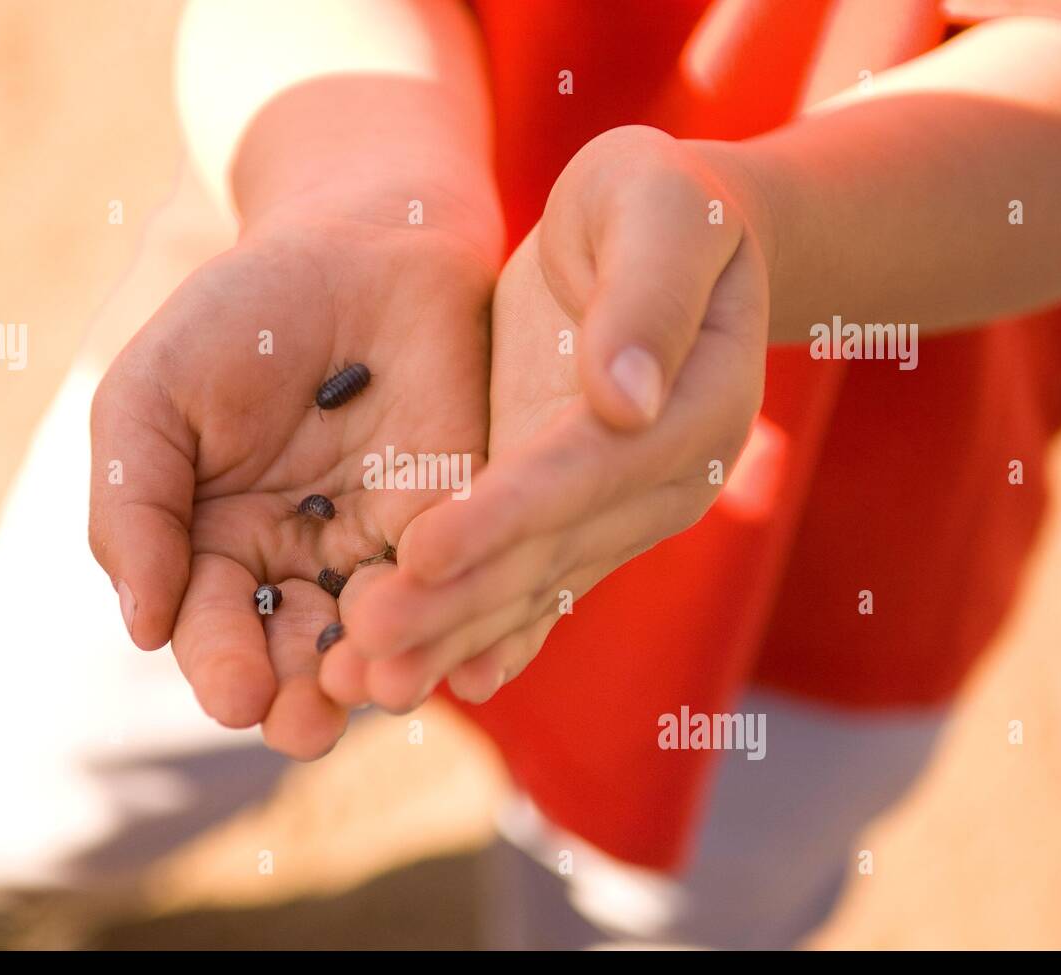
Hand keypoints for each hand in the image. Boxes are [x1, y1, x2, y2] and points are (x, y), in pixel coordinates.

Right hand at [89, 210, 492, 756]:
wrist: (361, 239)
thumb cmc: (241, 316)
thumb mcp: (151, 398)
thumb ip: (134, 507)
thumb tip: (140, 629)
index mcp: (218, 547)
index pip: (215, 629)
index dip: (223, 664)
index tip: (235, 694)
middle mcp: (302, 565)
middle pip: (299, 657)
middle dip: (300, 698)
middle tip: (304, 724)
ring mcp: (385, 547)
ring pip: (383, 638)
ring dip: (378, 674)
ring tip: (372, 692)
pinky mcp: (462, 518)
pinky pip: (459, 585)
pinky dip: (454, 622)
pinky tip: (453, 647)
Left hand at [323, 126, 770, 708]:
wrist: (666, 247)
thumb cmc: (657, 204)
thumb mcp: (658, 207)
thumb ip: (646, 292)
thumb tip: (623, 400)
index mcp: (693, 405)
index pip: (586, 468)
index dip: (507, 512)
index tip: (424, 549)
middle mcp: (664, 480)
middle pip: (551, 551)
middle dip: (457, 602)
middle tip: (367, 650)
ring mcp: (624, 510)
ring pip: (533, 584)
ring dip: (452, 635)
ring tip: (370, 685)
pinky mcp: (581, 516)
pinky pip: (535, 582)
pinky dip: (487, 629)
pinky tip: (439, 678)